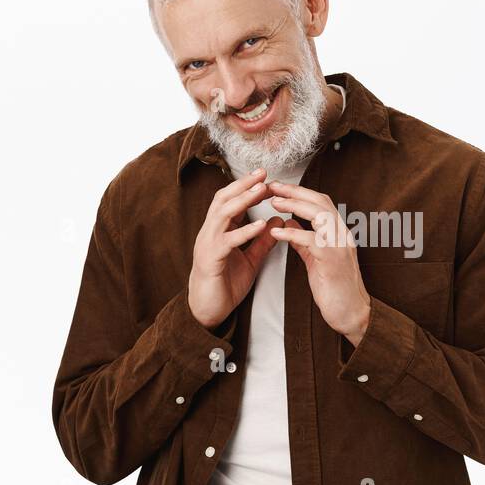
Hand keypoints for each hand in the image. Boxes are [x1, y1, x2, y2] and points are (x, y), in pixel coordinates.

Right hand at [188, 168, 285, 328]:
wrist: (208, 311)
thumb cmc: (225, 284)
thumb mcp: (249, 260)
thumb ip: (262, 242)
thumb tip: (276, 222)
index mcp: (218, 230)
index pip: (230, 200)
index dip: (247, 187)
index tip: (266, 177)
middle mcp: (210, 232)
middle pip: (224, 199)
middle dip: (243, 184)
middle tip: (263, 173)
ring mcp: (207, 244)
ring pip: (222, 214)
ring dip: (243, 200)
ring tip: (261, 190)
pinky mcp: (211, 260)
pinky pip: (227, 241)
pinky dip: (244, 231)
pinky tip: (260, 225)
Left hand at [266, 181, 371, 346]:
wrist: (351, 313)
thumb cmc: (334, 289)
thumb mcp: (316, 259)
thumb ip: (304, 241)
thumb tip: (289, 223)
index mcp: (339, 232)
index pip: (321, 202)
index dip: (300, 191)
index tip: (279, 188)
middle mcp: (342, 234)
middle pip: (320, 202)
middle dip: (295, 191)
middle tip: (272, 187)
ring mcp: (340, 246)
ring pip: (319, 215)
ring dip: (295, 205)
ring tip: (274, 203)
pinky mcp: (333, 261)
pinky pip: (312, 240)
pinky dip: (293, 233)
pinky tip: (276, 232)